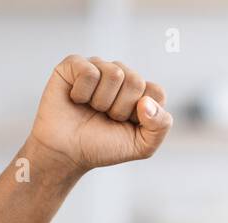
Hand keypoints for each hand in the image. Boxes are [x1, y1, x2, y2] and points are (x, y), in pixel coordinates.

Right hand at [29, 55, 172, 172]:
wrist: (67, 153)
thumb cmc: (103, 147)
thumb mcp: (142, 146)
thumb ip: (160, 126)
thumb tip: (146, 101)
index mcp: (140, 92)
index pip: (156, 92)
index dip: (142, 114)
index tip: (127, 125)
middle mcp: (121, 76)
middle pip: (136, 81)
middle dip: (120, 109)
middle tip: (106, 118)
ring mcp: (98, 67)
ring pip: (115, 73)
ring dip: (102, 101)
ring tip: (91, 109)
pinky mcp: (75, 64)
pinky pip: (89, 72)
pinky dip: (82, 93)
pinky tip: (76, 99)